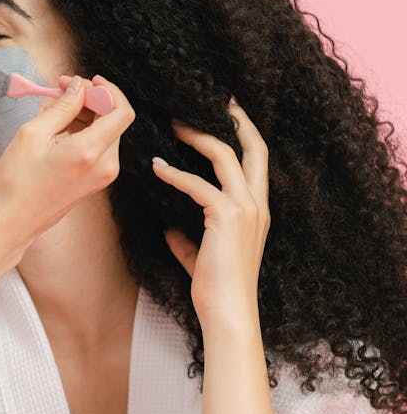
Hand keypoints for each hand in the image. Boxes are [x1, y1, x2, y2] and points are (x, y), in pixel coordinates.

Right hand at [0, 75, 135, 243]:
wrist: (12, 221)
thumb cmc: (17, 180)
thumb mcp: (33, 134)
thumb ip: (62, 106)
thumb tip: (78, 86)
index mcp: (89, 152)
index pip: (121, 111)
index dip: (108, 90)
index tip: (88, 80)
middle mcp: (104, 166)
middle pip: (114, 119)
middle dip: (93, 99)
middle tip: (63, 88)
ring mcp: (102, 176)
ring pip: (106, 132)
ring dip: (87, 114)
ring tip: (55, 108)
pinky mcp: (95, 181)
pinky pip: (98, 147)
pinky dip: (84, 131)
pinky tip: (59, 128)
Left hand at [152, 101, 269, 321]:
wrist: (228, 312)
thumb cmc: (216, 288)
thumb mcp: (200, 257)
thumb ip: (189, 240)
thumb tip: (169, 230)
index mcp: (256, 210)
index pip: (255, 161)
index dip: (243, 134)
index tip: (225, 114)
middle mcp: (257, 205)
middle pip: (251, 147)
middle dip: (231, 120)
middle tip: (208, 102)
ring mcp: (246, 209)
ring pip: (225, 157)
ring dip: (197, 137)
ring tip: (172, 126)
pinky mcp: (228, 218)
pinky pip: (198, 186)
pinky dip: (175, 174)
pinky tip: (156, 167)